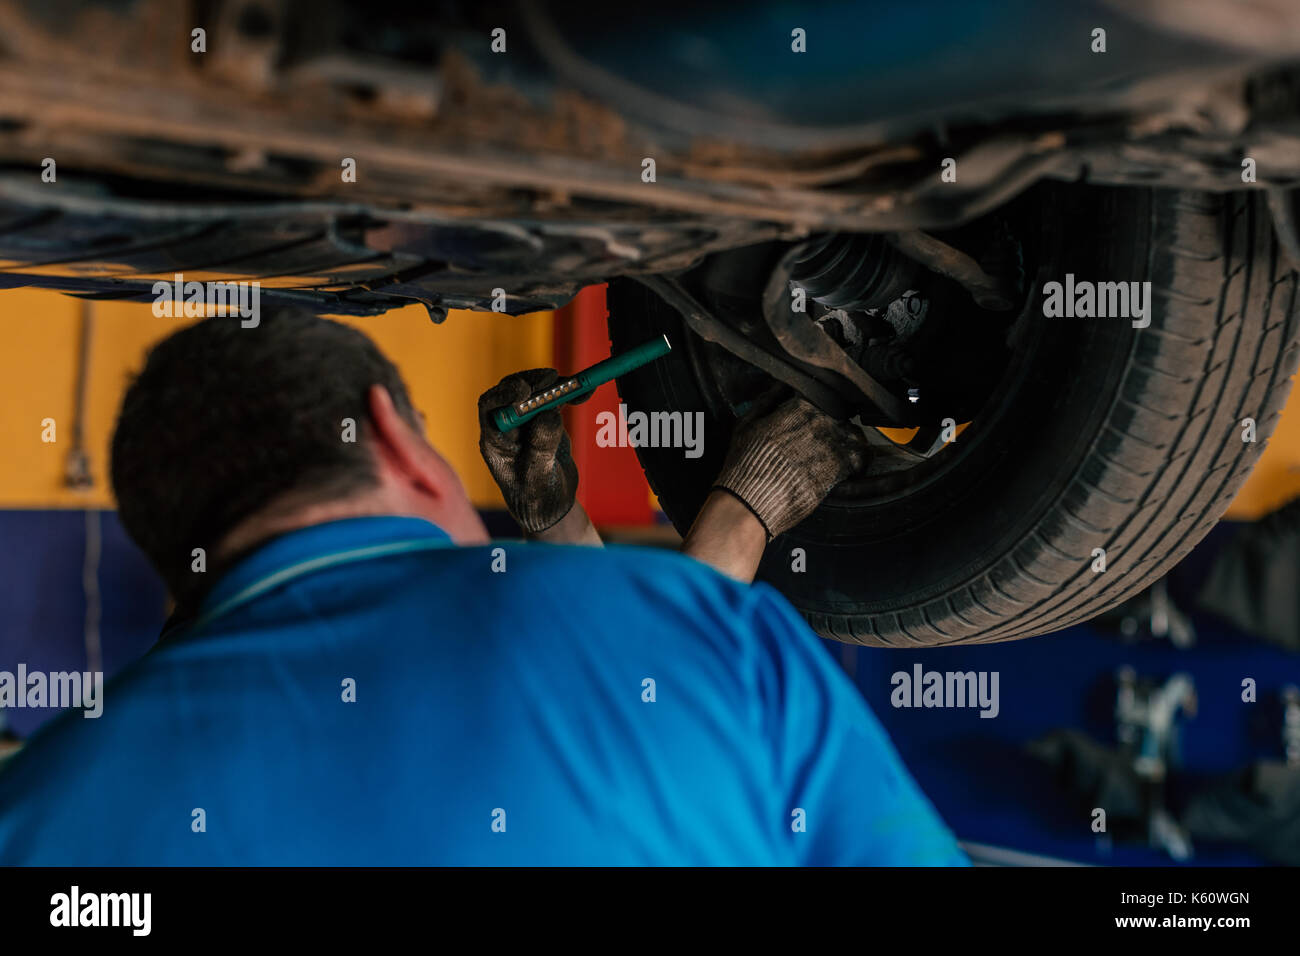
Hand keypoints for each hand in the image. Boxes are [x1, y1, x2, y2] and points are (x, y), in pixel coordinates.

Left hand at [477, 368, 580, 533]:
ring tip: (576, 385)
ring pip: (535, 392)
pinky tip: (586, 391)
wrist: (551, 507)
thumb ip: (541, 448)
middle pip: (513, 393)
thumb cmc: (537, 500)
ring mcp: (525, 422)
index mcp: (496, 442)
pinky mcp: (544, 419)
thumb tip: (549, 414)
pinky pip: (554, 399)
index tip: (525, 390)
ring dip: (553, 385)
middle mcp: (507, 428)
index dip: (504, 395)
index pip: (491, 408)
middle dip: (533, 383)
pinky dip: (569, 393)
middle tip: (553, 379)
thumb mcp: (539, 479)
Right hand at [712, 392, 869, 538]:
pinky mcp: (841, 468)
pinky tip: (847, 468)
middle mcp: (821, 421)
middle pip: (840, 416)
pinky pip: (862, 458)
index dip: (819, 409)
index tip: (813, 420)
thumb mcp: (747, 423)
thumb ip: (768, 399)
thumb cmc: (745, 465)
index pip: (821, 397)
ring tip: (833, 454)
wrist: (752, 501)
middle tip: (819, 442)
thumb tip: (782, 385)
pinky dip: (858, 462)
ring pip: (854, 435)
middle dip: (832, 427)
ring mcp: (834, 444)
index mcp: (801, 405)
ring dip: (847, 443)